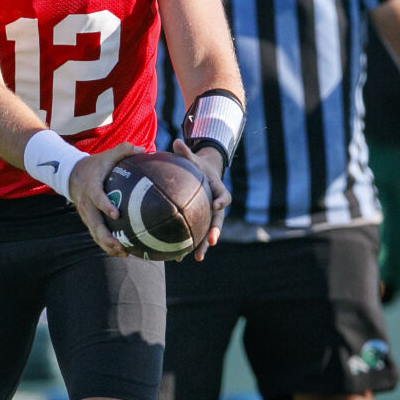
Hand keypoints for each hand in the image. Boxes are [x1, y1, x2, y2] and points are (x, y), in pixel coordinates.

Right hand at [69, 142, 142, 256]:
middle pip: (94, 224)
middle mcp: (86, 204)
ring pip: (94, 234)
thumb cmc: (95, 165)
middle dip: (106, 237)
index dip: (105, 206)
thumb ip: (123, 150)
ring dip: (108, 246)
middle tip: (121, 245)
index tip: (116, 215)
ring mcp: (86, 214)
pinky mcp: (88, 221)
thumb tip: (143, 149)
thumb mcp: (106, 155)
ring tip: (125, 254)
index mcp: (90, 187)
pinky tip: (123, 253)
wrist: (71, 174)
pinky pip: (96, 235)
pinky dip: (107, 246)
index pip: (97, 198)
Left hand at [173, 138, 230, 259]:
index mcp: (218, 189)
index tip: (216, 205)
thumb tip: (176, 141)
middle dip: (215, 231)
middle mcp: (216, 205)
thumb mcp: (193, 158)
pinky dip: (189, 245)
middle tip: (212, 242)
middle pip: (218, 220)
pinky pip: (196, 234)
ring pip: (208, 232)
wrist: (204, 174)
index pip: (223, 197)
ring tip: (198, 258)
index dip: (221, 201)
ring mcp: (209, 215)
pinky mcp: (201, 220)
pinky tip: (179, 257)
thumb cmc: (197, 166)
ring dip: (204, 245)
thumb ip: (185, 152)